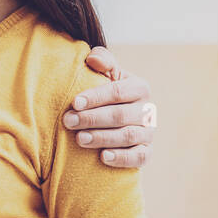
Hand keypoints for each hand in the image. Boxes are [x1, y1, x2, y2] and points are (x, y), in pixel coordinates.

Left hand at [63, 45, 154, 167]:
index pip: (118, 92)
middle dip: (92, 118)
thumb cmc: (106, 94)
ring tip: (80, 139)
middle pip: (120, 115)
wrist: (116, 120)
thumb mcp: (106, 75)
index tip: (74, 103)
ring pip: (129, 136)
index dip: (96, 97)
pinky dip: (122, 158)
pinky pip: (139, 157)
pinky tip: (103, 157)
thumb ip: (102, 61)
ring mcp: (148, 132)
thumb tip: (92, 59)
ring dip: (103, 138)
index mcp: (140, 87)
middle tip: (69, 121)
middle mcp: (147, 110)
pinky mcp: (147, 152)